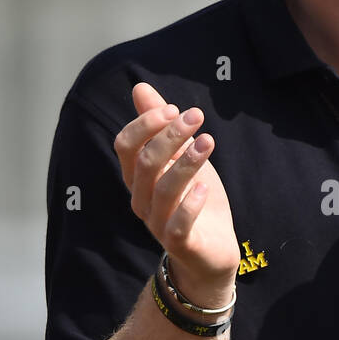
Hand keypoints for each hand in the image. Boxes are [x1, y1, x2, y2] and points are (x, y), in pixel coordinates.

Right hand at [113, 81, 240, 307]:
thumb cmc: (195, 199)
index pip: (126, 146)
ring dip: (186, 162)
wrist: (212, 251)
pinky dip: (190, 205)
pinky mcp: (180, 244)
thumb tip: (139, 88)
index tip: (174, 109)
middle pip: (145, 163)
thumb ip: (160, 126)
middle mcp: (141, 200)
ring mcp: (157, 224)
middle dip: (170, 136)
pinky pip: (177, 226)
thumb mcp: (181, 157)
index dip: (145, 124)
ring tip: (208, 141)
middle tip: (196, 116)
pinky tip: (206, 186)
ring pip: (163, 190)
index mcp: (138, 178)